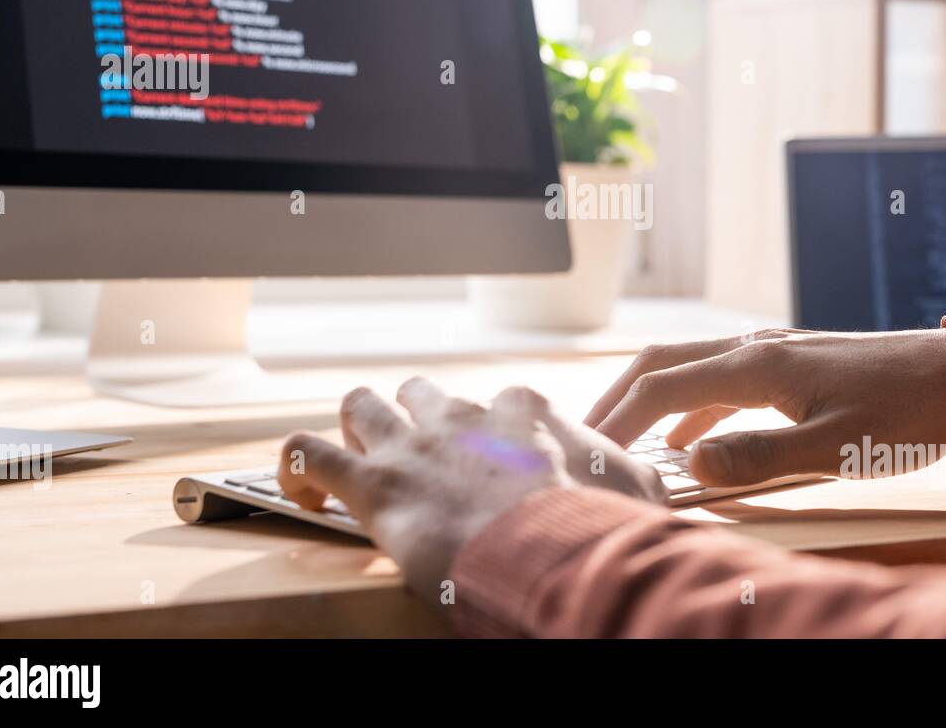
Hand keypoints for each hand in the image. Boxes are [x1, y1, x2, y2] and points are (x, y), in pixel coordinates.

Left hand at [276, 378, 665, 602]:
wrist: (548, 552)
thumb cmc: (594, 524)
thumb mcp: (635, 488)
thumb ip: (630, 472)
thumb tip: (647, 482)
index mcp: (523, 410)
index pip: (500, 402)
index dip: (495, 433)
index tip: (501, 466)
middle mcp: (462, 414)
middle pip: (423, 392)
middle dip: (417, 416)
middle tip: (425, 456)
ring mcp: (411, 443)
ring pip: (362, 405)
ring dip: (360, 426)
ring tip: (364, 458)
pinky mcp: (370, 482)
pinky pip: (305, 453)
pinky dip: (298, 465)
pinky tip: (305, 489)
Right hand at [584, 328, 945, 486]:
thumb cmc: (904, 415)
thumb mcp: (835, 447)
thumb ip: (759, 456)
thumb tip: (689, 464)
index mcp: (757, 365)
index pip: (662, 386)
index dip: (618, 418)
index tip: (586, 450)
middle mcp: (755, 347)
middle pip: (662, 362)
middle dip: (617, 397)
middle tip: (583, 435)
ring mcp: (771, 351)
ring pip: (688, 366)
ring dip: (648, 398)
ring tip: (620, 437)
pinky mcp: (789, 363)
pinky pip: (719, 379)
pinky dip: (688, 406)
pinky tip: (688, 439)